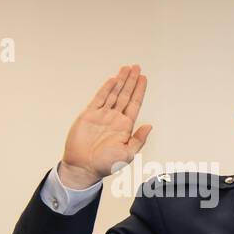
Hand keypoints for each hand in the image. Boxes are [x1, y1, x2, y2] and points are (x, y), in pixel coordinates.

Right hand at [59, 65, 152, 188]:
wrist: (84, 166)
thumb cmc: (106, 164)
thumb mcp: (128, 154)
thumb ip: (139, 139)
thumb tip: (149, 125)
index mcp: (125, 126)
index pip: (134, 104)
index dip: (139, 91)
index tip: (143, 79)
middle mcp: (115, 118)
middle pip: (125, 95)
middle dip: (131, 81)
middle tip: (137, 67)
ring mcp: (102, 115)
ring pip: (113, 93)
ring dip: (120, 81)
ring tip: (126, 68)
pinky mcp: (89, 114)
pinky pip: (99, 98)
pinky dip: (106, 88)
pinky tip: (113, 80)